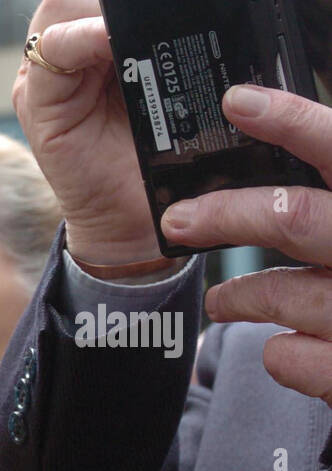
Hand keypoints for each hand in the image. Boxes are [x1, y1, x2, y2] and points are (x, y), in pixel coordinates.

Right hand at [13, 0, 162, 264]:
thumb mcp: (174, 89)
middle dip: (117, 4)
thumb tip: (191, 11)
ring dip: (102, 15)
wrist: (136, 220)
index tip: (170, 6)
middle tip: (157, 14)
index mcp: (101, 41)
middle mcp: (68, 51)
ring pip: (61, 10)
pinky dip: (82, 40)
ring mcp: (45, 76)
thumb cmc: (160, 159)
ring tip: (136, 31)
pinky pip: (51, 53)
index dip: (133, 0)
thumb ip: (166, 45)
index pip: (106, 0)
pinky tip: (110, 43)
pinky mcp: (36, 101)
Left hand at [161, 87, 331, 405]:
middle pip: (293, 218)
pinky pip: (289, 358)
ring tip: (222, 299)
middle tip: (180, 219)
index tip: (239, 103)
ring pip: (282, 294)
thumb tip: (299, 144)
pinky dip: (277, 353)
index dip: (292, 121)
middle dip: (225, 216)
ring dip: (239, 296)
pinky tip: (284, 345)